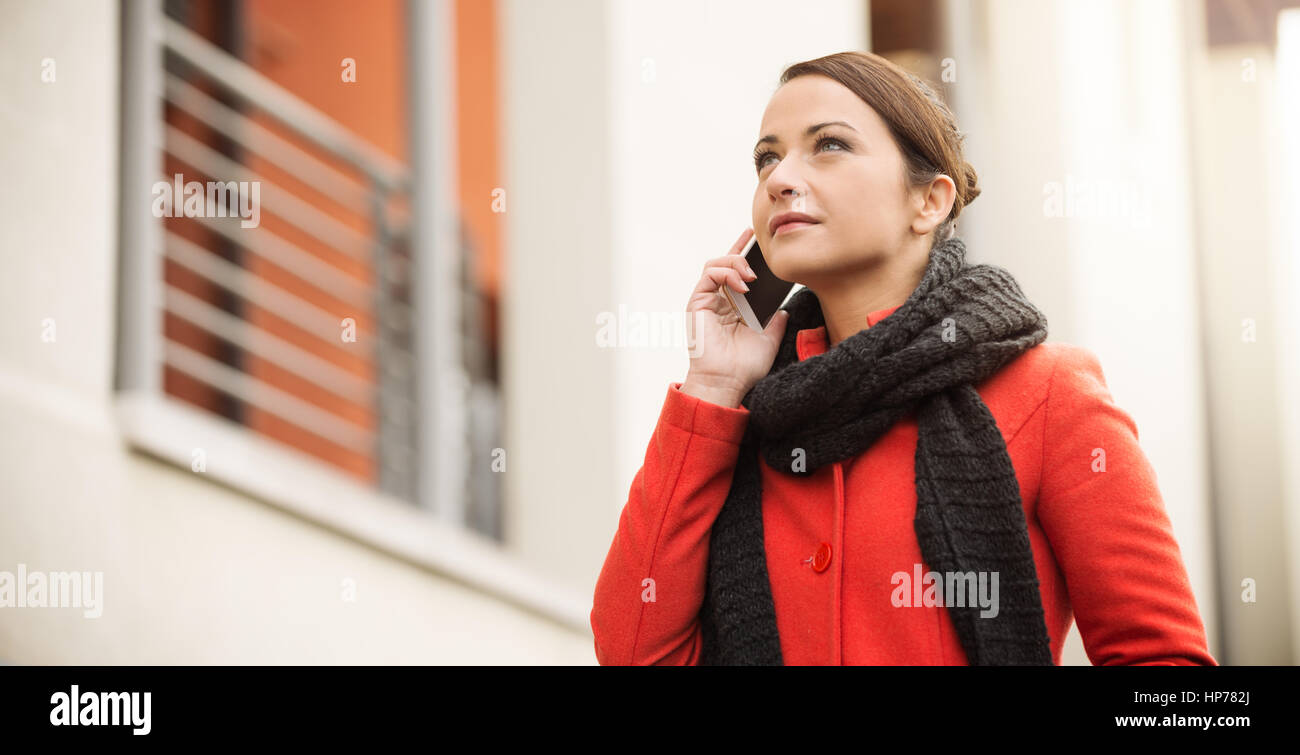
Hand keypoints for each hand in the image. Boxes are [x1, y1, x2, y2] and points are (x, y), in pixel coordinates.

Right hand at [681, 228, 789, 407]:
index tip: (759, 241)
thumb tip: (785, 310)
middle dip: (740, 249)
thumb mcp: (768, 339)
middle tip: (757, 242)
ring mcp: (707, 301)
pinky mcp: (697, 303)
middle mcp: (718, 301)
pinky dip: (726, 273)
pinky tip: (742, 282)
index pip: (738, 274)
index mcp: (733, 307)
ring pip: (716, 264)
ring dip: (735, 262)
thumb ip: (775, 322)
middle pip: (726, 264)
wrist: (727, 382)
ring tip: (752, 273)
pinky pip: (709, 275)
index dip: (745, 254)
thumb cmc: (744, 366)